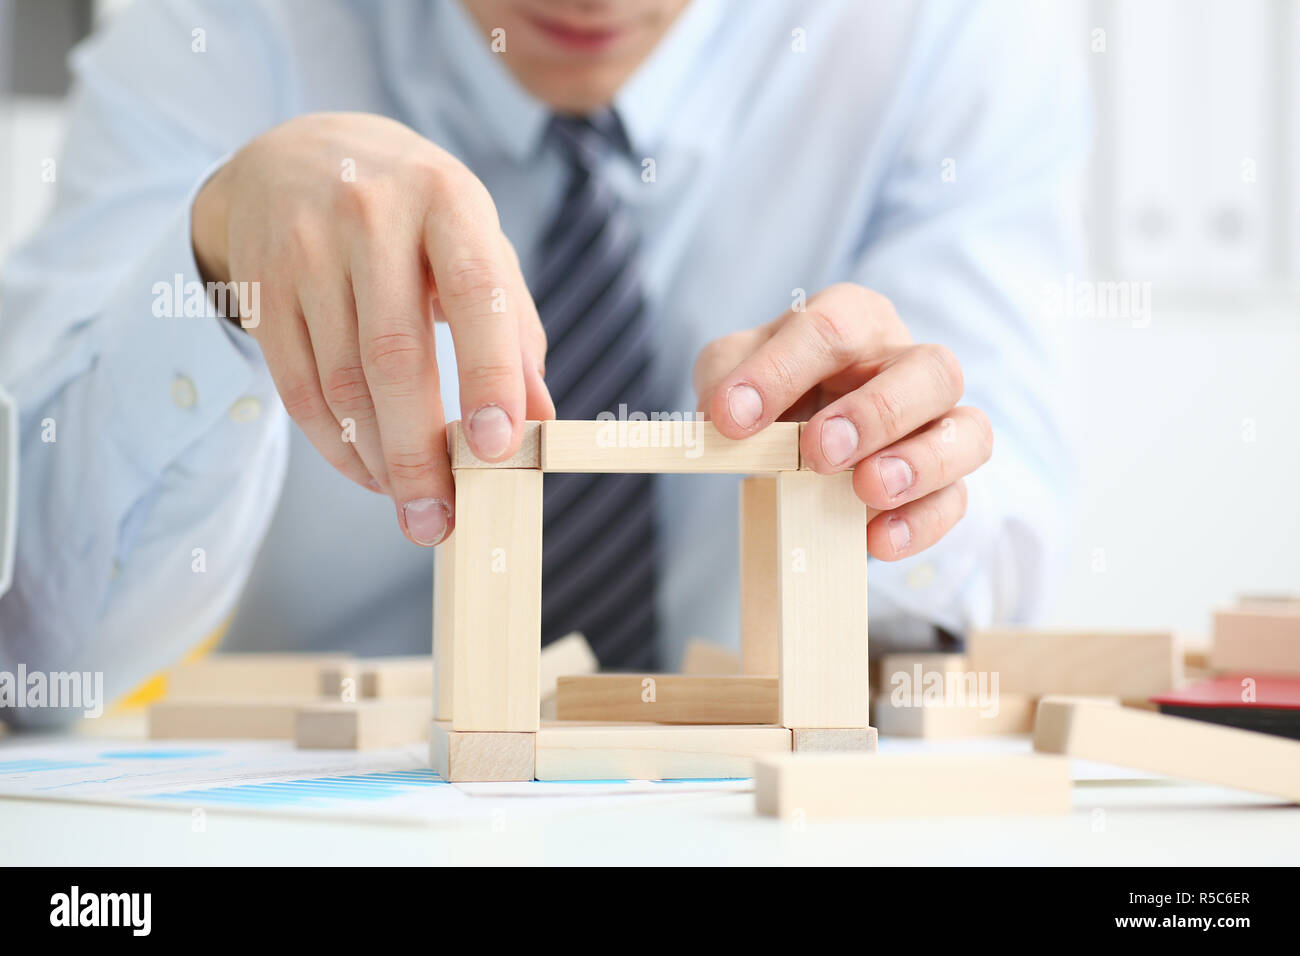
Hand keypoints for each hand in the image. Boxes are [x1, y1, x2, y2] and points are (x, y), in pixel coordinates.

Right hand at [192, 112, 553, 545]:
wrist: (298, 156)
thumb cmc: (416, 214)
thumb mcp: (477, 242)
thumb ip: (513, 325)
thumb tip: (539, 418)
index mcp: (447, 200)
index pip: (474, 293)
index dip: (489, 374)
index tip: (499, 449)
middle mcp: (370, 216)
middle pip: (393, 356)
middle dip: (418, 452)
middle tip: (439, 520)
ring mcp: (305, 248)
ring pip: (340, 382)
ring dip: (377, 460)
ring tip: (412, 506)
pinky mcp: (262, 286)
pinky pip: (297, 387)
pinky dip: (336, 444)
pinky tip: (367, 472)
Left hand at [694, 284, 991, 559]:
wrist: (794, 440)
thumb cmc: (774, 390)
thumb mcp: (732, 371)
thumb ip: (724, 377)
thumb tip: (725, 414)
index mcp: (853, 321)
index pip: (833, 329)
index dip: (781, 371)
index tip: (733, 418)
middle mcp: (906, 363)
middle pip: (932, 369)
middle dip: (878, 413)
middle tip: (820, 452)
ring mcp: (935, 424)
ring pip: (969, 430)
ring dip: (922, 463)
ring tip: (868, 488)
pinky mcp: (943, 482)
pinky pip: (956, 498)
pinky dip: (921, 522)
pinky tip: (875, 539)